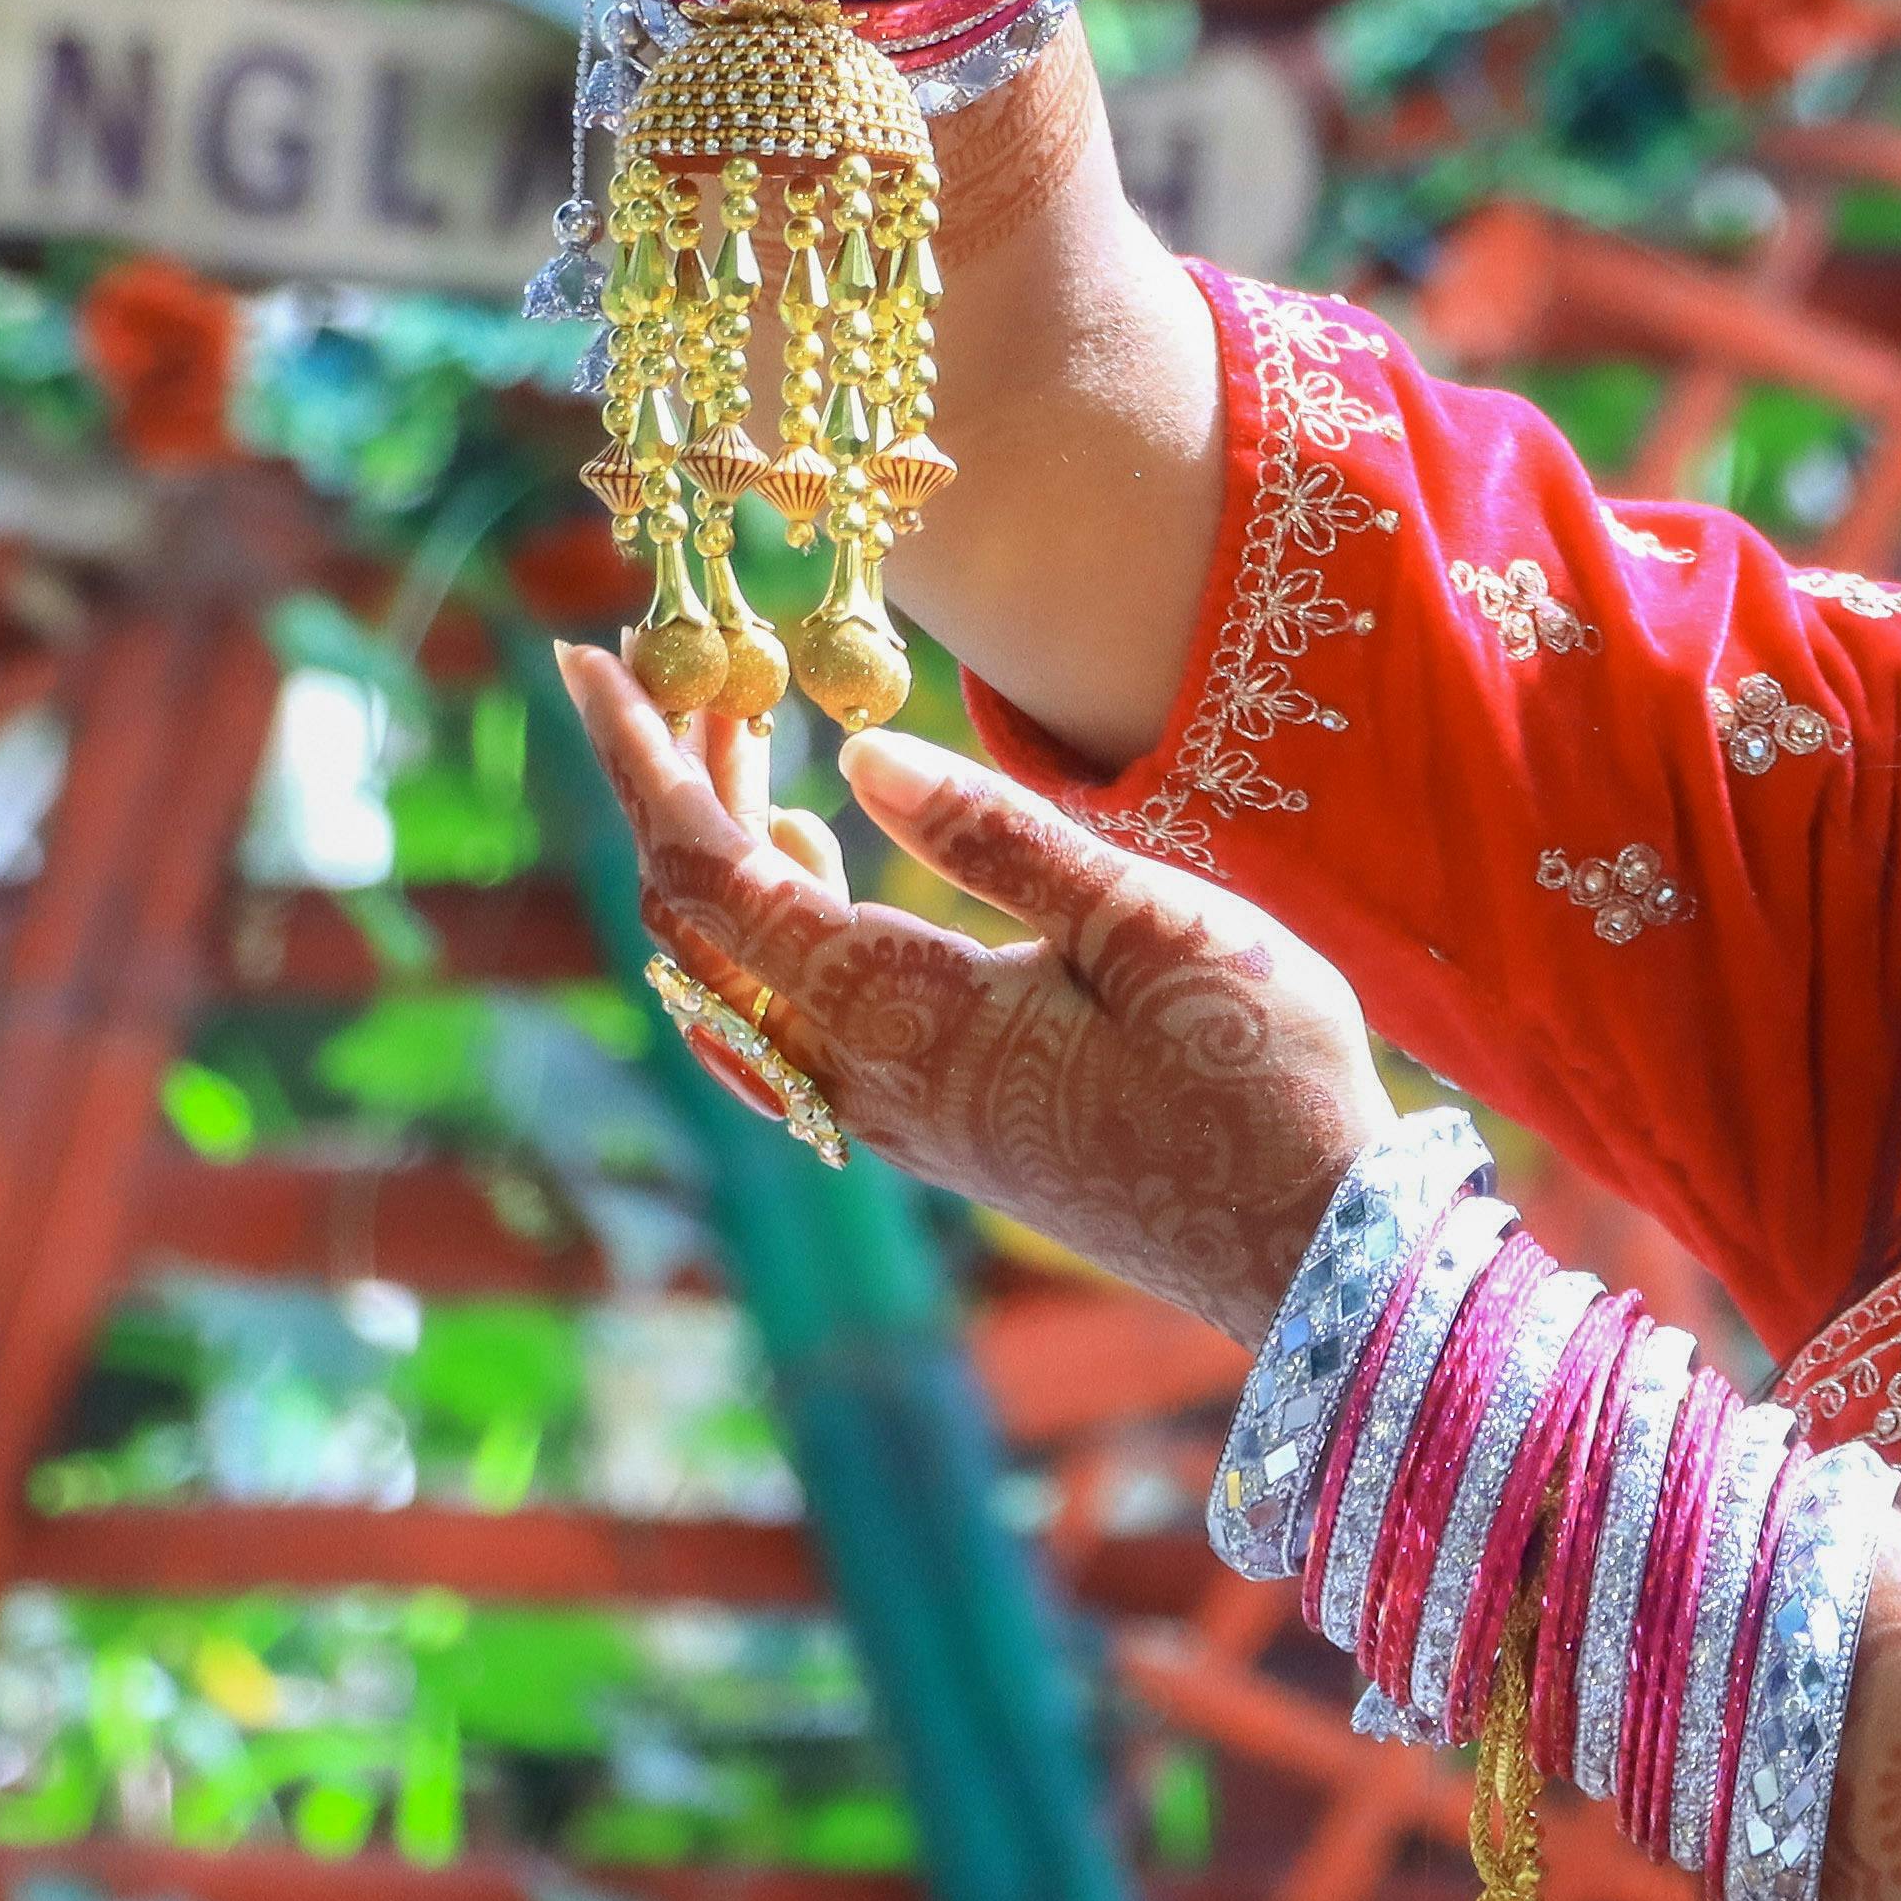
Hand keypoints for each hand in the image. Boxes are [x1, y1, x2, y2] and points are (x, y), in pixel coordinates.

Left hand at [562, 645, 1390, 1341]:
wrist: (1312, 1241)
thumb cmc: (1258, 1074)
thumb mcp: (1150, 925)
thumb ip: (999, 841)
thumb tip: (855, 760)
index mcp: (901, 1017)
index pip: (713, 874)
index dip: (642, 761)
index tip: (589, 658)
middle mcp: (864, 1080)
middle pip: (698, 925)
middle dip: (672, 789)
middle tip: (692, 668)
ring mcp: (891, 1116)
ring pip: (737, 977)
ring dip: (720, 853)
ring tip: (748, 734)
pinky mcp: (929, 1127)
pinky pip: (790, 1020)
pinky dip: (769, 923)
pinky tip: (813, 855)